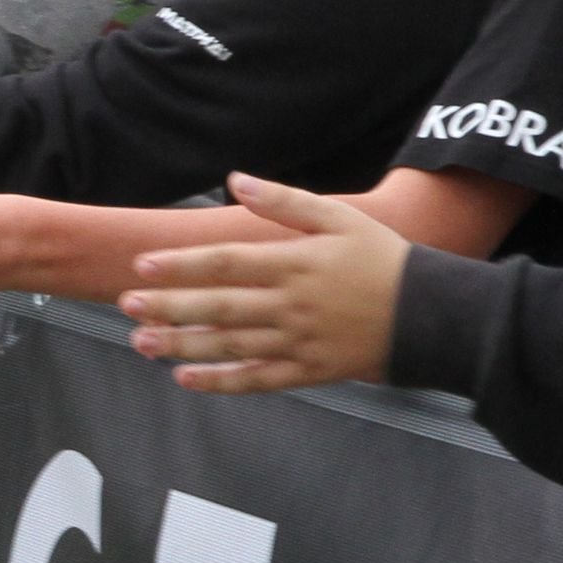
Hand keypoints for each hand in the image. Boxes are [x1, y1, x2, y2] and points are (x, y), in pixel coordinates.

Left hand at [120, 174, 407, 393]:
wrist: (436, 314)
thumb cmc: (383, 259)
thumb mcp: (340, 218)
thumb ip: (285, 201)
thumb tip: (236, 180)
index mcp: (295, 263)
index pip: (225, 262)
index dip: (180, 265)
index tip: (141, 264)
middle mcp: (292, 304)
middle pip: (219, 306)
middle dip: (168, 306)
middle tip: (126, 305)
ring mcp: (301, 341)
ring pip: (231, 346)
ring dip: (183, 345)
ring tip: (142, 343)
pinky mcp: (312, 371)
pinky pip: (260, 380)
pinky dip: (222, 382)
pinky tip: (186, 380)